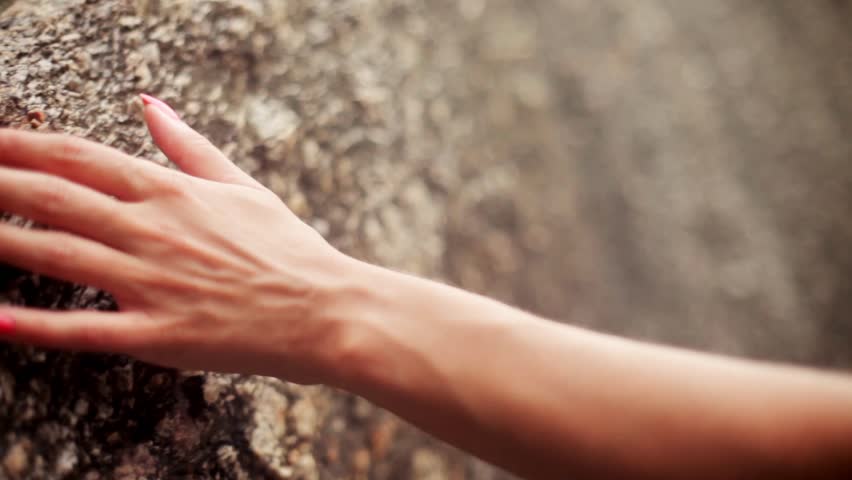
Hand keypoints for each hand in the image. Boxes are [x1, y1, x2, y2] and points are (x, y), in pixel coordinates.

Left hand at [0, 95, 350, 383]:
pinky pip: (86, 330)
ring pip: (59, 254)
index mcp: (174, 192)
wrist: (328, 311)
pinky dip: (37, 326)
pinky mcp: (159, 335)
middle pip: (55, 198)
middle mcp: (155, 231)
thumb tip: (150, 106)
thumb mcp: (243, 187)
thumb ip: (189, 148)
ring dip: (1, 240)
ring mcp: (154, 283)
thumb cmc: (290, 249)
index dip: (22, 144)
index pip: (80, 157)